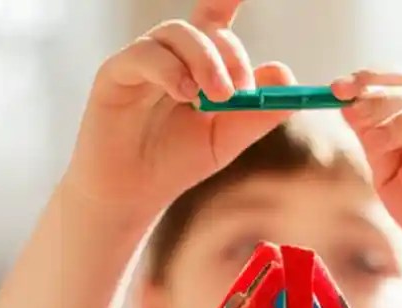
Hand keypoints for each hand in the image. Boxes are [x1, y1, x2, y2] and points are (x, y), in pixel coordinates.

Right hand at [63, 0, 294, 228]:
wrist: (133, 194)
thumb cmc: (176, 162)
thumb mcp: (227, 139)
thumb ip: (258, 111)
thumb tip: (286, 76)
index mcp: (197, 63)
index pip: (215, 18)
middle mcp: (169, 54)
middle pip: (204, 28)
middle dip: (230, 55)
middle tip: (239, 91)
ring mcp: (141, 60)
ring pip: (176, 33)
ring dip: (204, 59)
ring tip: (216, 96)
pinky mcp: (115, 73)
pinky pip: (145, 54)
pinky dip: (170, 69)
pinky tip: (185, 95)